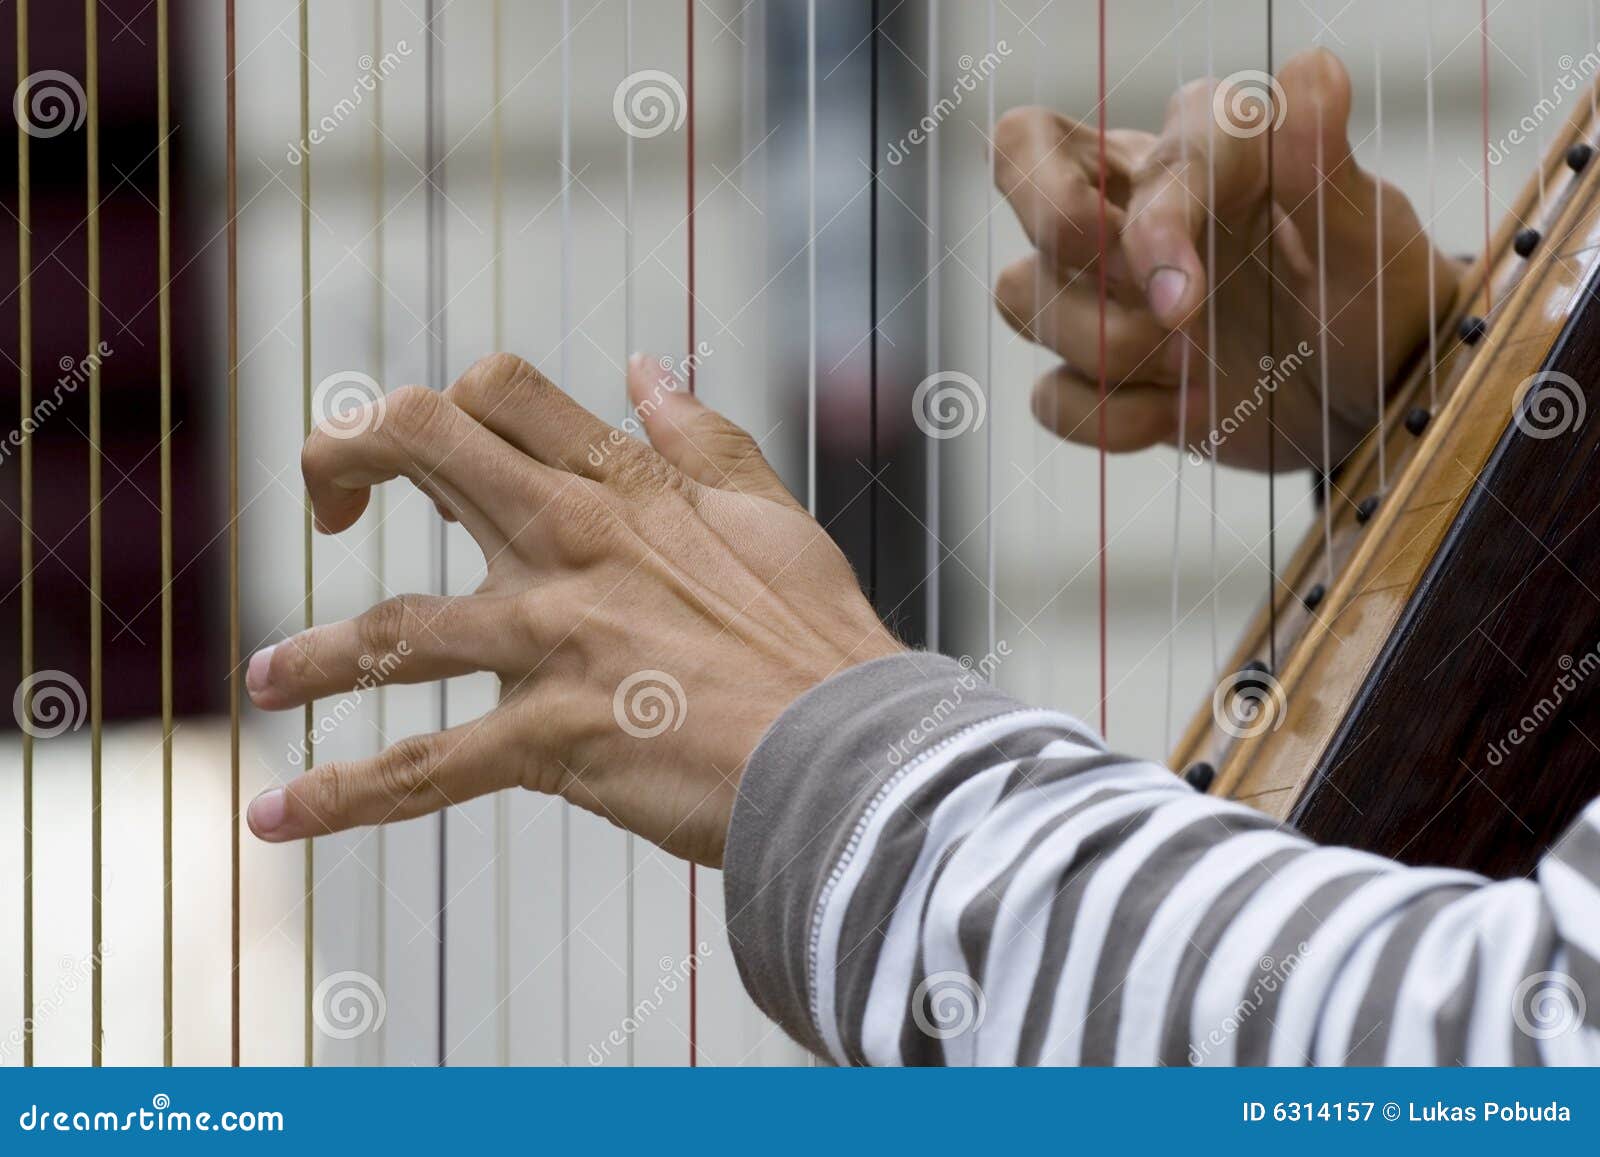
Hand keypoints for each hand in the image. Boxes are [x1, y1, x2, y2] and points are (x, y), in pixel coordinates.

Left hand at [244, 353, 902, 866]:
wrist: (853, 753)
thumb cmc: (819, 636)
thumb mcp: (768, 512)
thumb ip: (701, 436)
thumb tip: (646, 368)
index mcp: (625, 485)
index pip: (497, 392)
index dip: (441, 402)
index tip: (426, 456)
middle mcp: (572, 544)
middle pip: (418, 445)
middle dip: (341, 462)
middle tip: (325, 510)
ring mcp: (553, 640)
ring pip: (390, 630)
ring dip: (311, 657)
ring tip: (263, 681)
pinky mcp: (550, 739)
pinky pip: (422, 768)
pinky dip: (341, 795)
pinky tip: (274, 815)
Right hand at [992, 48, 1462, 470]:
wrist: (1377, 397)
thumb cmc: (1375, 298)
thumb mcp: (1369, 235)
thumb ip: (1324, 163)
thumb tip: (1309, 73)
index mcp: (1196, 149)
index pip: (1132, 130)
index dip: (1129, 221)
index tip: (1186, 300)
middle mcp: (1132, 204)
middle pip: (1018, 160)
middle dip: (1057, 230)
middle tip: (1144, 297)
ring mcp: (1106, 291)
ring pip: (1023, 294)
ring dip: (1106, 346)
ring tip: (1198, 370)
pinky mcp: (1099, 374)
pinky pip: (1051, 396)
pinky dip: (1116, 420)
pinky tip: (1190, 413)